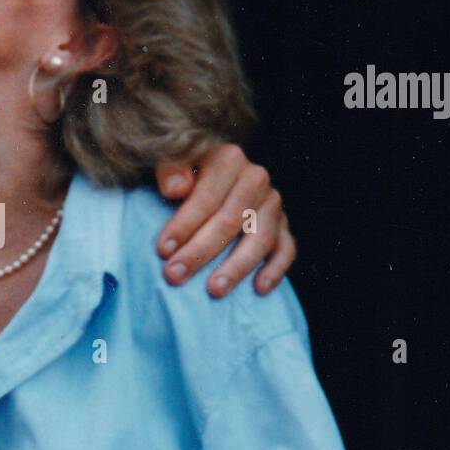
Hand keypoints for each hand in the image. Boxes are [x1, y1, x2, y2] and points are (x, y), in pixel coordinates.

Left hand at [153, 143, 294, 295]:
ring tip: (214, 290)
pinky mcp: (283, 225)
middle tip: (175, 275)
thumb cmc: (182, 176)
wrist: (207, 178)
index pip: (207, 197)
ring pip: (260, 237)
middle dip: (200, 251)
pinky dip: (275, 269)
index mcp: (228, 159)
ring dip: (237, 267)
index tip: (163, 250)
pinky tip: (260, 290)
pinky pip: (286, 249)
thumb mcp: (169, 163)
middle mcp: (255, 178)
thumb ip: (170, 169)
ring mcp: (272, 203)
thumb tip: (175, 189)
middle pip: (230, 220)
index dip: (184, 225)